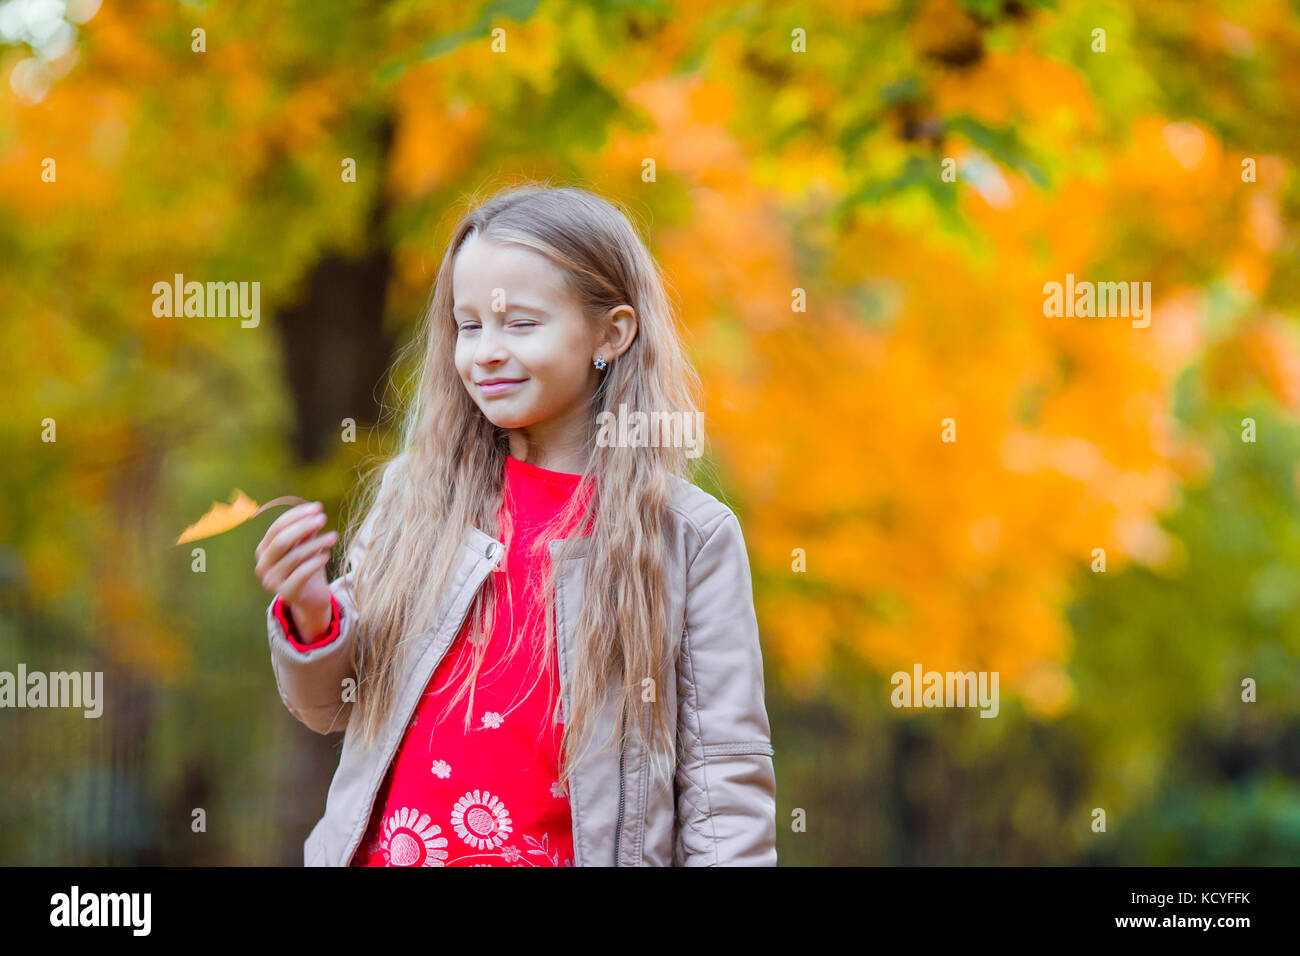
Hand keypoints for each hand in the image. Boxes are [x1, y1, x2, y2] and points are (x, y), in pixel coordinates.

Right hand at [255, 501, 336, 637]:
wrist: (312, 598)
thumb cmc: (307, 566)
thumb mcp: (306, 545)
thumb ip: (307, 530)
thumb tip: (316, 508)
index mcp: (264, 550)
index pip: (276, 527)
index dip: (296, 515)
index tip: (317, 507)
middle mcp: (263, 565)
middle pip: (281, 541)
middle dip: (303, 527)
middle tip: (323, 519)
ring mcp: (272, 581)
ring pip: (294, 557)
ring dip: (316, 543)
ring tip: (334, 536)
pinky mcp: (286, 593)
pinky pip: (301, 574)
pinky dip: (315, 562)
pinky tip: (327, 555)